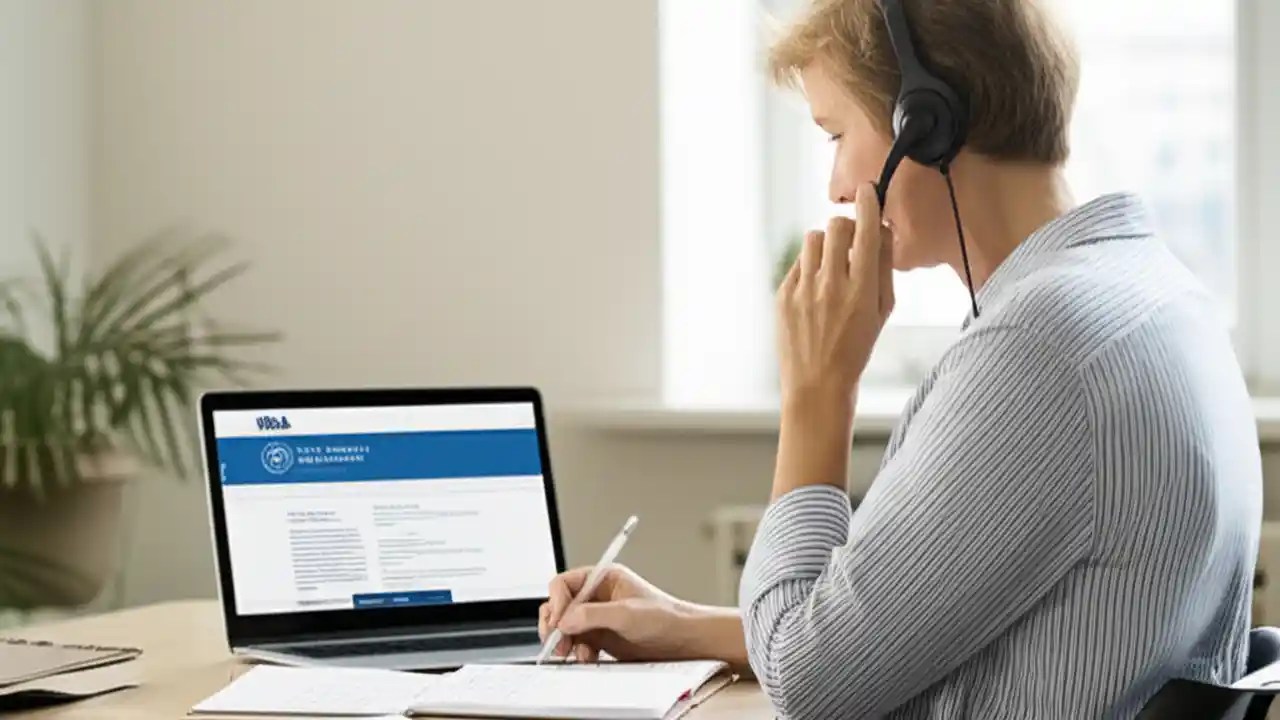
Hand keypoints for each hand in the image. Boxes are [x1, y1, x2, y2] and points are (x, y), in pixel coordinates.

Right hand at [538, 564, 745, 667]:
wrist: (682, 641)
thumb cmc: (664, 618)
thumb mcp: (627, 614)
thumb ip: (594, 615)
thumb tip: (566, 619)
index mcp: (603, 578)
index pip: (566, 583)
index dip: (558, 601)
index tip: (559, 621)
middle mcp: (597, 596)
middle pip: (560, 606)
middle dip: (556, 624)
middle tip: (557, 641)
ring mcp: (597, 618)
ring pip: (566, 627)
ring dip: (564, 640)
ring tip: (570, 653)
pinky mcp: (600, 638)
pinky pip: (577, 643)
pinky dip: (576, 652)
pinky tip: (586, 657)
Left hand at [776, 182, 893, 410]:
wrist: (817, 385)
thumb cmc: (855, 349)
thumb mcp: (882, 313)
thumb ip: (884, 269)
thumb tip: (883, 232)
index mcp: (862, 290)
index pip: (866, 232)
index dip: (868, 205)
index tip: (867, 189)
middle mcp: (831, 285)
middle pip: (836, 227)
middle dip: (846, 226)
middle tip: (851, 240)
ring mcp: (803, 290)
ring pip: (813, 239)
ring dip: (825, 244)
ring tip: (831, 266)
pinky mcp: (783, 295)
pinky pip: (798, 263)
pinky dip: (809, 267)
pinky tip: (816, 290)